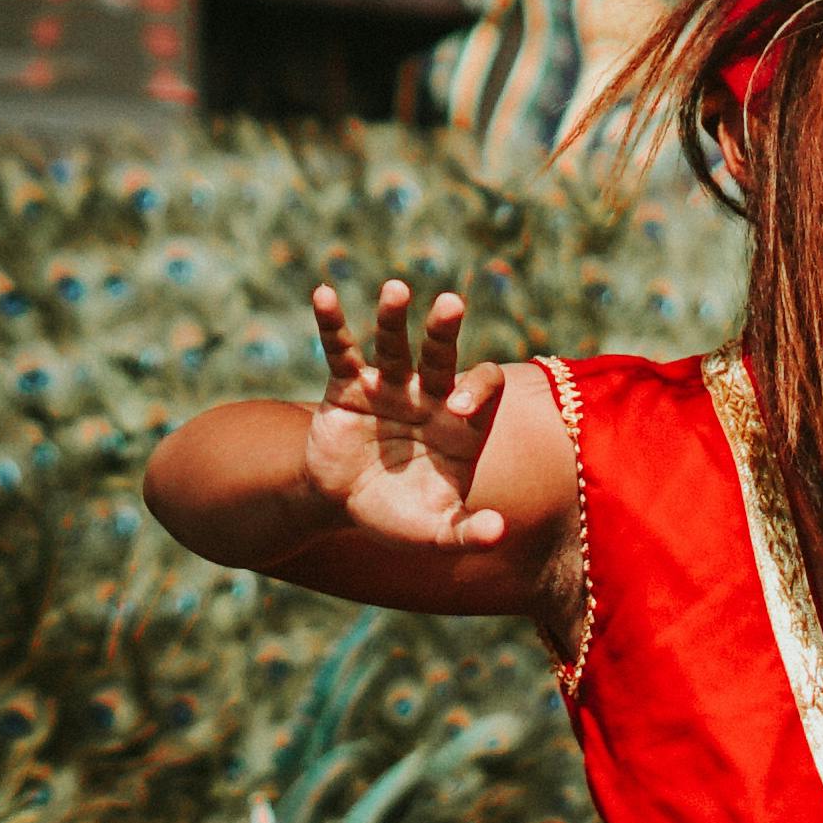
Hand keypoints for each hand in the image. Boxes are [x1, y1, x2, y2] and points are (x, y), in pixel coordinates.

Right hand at [303, 279, 507, 550]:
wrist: (346, 508)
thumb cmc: (401, 516)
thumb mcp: (436, 533)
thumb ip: (468, 531)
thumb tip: (498, 532)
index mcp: (461, 423)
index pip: (483, 388)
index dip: (478, 391)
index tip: (458, 407)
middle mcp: (429, 396)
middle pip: (442, 355)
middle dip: (445, 331)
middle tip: (451, 304)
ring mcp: (389, 387)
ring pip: (394, 345)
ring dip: (393, 317)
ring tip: (395, 289)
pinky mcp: (348, 387)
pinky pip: (342, 351)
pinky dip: (332, 323)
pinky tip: (324, 293)